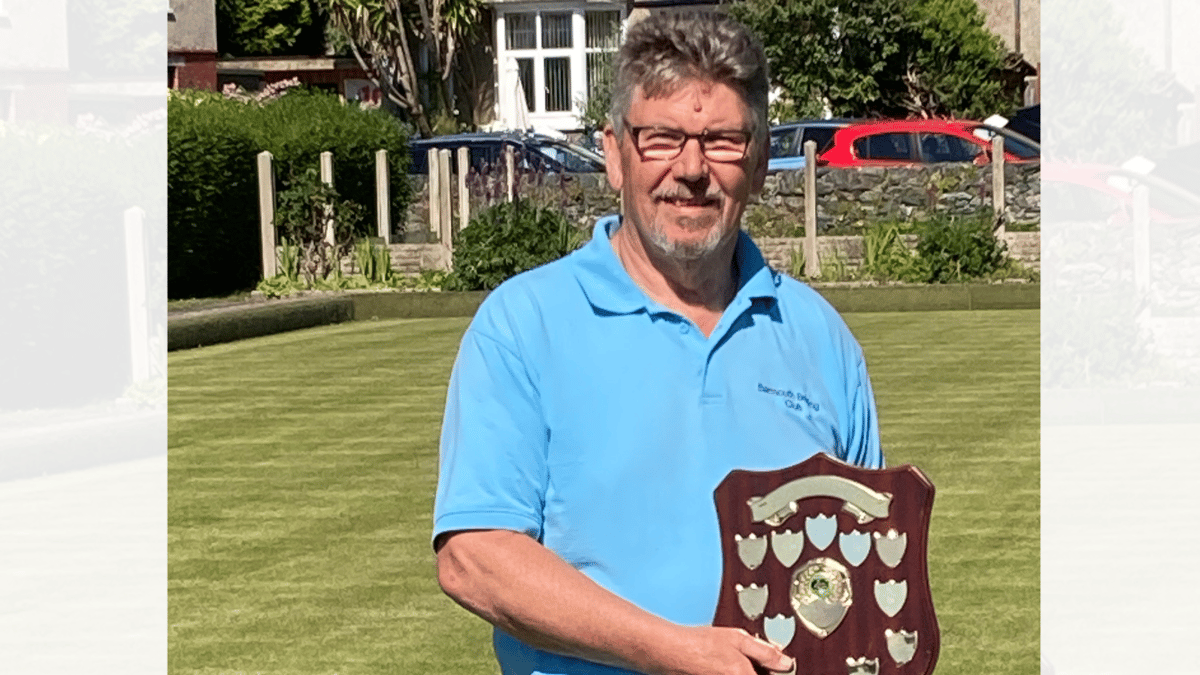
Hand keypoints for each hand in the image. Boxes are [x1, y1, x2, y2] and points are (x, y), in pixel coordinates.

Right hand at [654, 625, 794, 674]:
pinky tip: (724, 666)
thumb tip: (785, 662)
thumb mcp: (738, 639)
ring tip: (730, 661)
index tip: (776, 669)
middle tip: (754, 661)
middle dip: (759, 670)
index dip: (775, 672)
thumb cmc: (698, 644)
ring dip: (744, 671)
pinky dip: (733, 672)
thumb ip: (765, 652)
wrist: (670, 652)